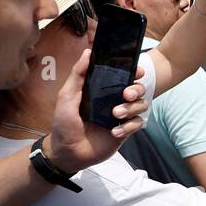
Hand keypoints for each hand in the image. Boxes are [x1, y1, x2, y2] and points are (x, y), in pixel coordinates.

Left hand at [46, 50, 147, 174]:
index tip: (137, 70)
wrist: (67, 153)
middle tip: (126, 94)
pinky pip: (137, 124)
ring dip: (132, 108)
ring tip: (116, 114)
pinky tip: (114, 132)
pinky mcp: (124, 132)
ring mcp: (120, 117)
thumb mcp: (67, 97)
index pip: (123, 76)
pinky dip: (129, 126)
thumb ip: (78, 75)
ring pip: (141, 105)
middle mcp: (114, 101)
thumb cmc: (64, 124)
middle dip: (136, 89)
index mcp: (102, 90)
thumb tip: (88, 53)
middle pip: (138, 89)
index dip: (134, 72)